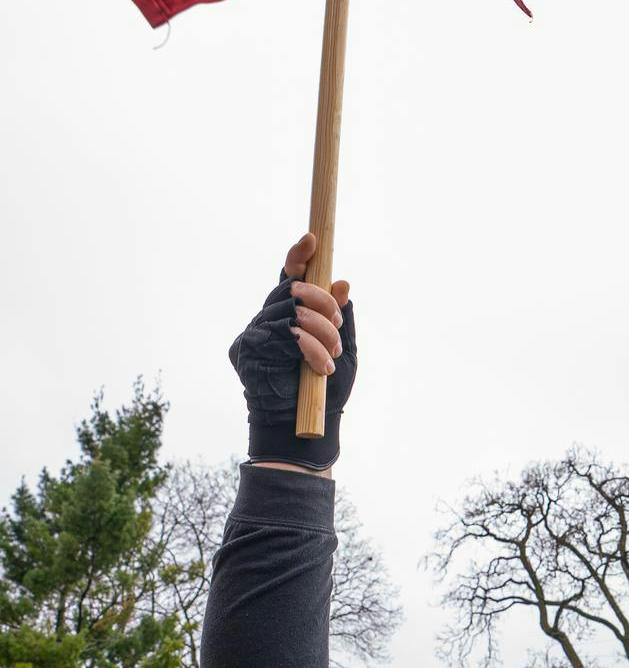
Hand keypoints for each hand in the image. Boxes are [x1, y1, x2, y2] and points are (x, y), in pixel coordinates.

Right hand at [228, 233, 355, 470]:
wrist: (307, 427)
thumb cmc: (326, 389)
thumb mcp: (344, 349)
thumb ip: (342, 317)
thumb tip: (343, 282)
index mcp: (290, 314)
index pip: (290, 277)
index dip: (299, 257)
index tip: (313, 240)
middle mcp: (269, 318)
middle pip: (292, 288)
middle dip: (323, 303)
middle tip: (339, 327)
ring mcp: (255, 333)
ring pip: (291, 311)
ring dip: (321, 332)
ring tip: (331, 357)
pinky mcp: (246, 350)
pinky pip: (283, 334)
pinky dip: (308, 348)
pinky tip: (320, 367)